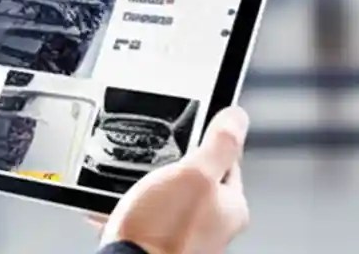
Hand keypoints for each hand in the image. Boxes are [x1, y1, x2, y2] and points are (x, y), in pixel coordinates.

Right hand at [90, 106, 250, 253]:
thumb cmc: (163, 234)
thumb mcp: (194, 174)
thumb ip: (219, 144)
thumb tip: (237, 117)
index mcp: (231, 207)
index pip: (227, 161)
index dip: (206, 143)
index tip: (187, 134)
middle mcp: (213, 226)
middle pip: (194, 179)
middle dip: (171, 167)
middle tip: (154, 166)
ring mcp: (186, 237)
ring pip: (167, 197)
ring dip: (148, 189)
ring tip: (133, 190)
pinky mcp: (159, 245)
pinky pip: (146, 217)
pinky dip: (132, 209)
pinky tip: (121, 207)